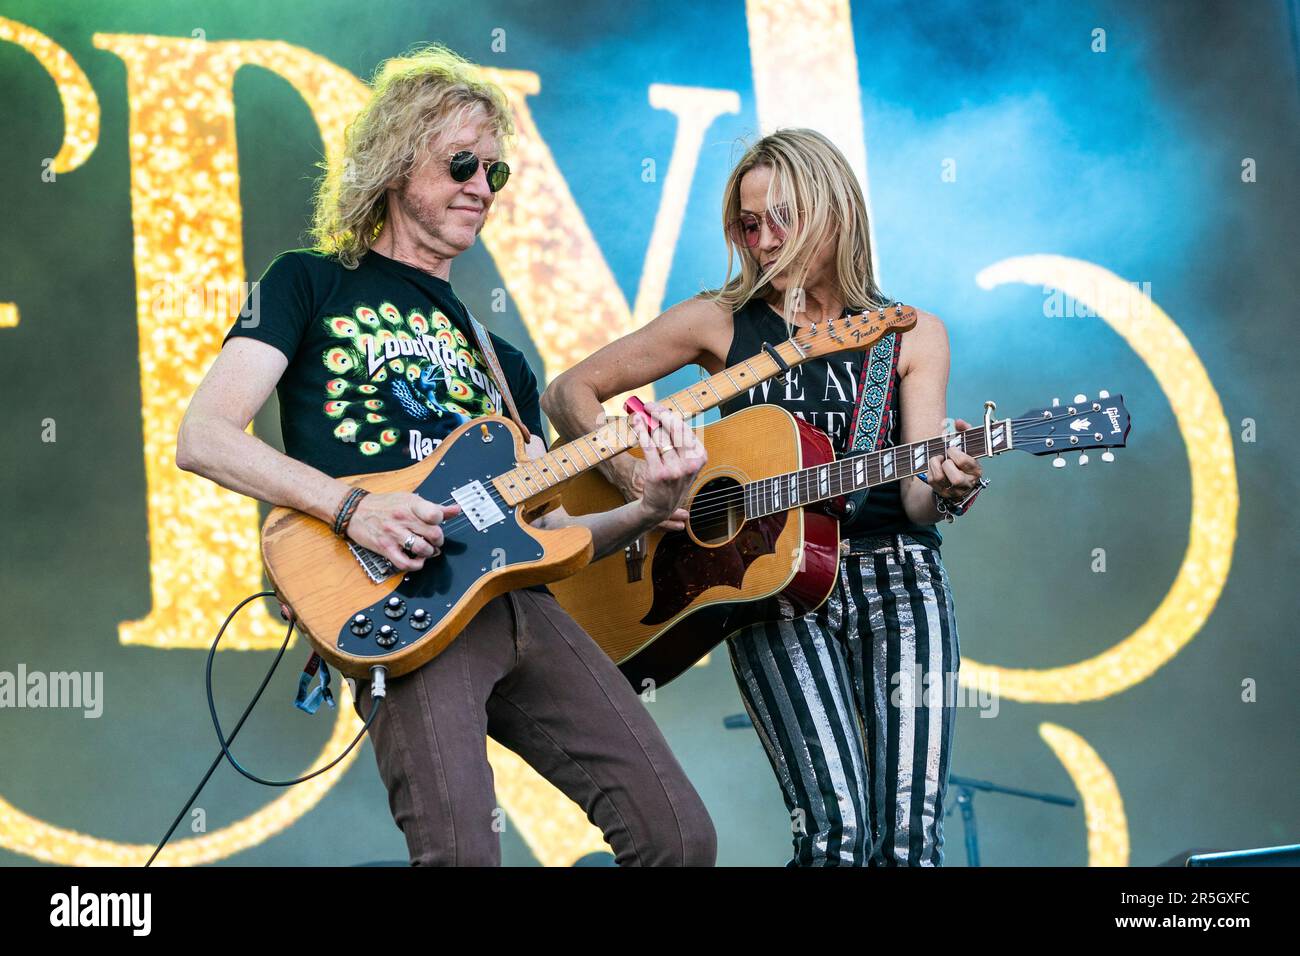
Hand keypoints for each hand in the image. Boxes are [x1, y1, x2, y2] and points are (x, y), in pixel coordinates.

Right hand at [344, 491, 461, 571]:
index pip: (435, 514)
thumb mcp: (410, 500)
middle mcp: (403, 519)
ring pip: (422, 548)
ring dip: (429, 552)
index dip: (441, 521)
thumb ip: (434, 507)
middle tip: (435, 540)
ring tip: (428, 550)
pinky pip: (405, 563)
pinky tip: (417, 560)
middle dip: (438, 540)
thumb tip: (456, 510)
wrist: (355, 511)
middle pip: (433, 534)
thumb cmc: (384, 505)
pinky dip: (416, 565)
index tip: (438, 523)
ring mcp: (394, 534)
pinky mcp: (385, 548)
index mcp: (411, 505)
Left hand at [598, 413, 688, 530]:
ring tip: (639, 417)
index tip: (656, 407)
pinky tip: (636, 424)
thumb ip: (679, 440)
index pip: (684, 428)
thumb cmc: (671, 478)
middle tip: (647, 406)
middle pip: (675, 428)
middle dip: (659, 413)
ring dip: (648, 423)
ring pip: (660, 436)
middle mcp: (690, 463)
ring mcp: (675, 470)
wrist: (660, 506)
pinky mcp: (658, 473)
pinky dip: (641, 432)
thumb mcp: (684, 461)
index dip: (668, 414)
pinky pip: (648, 446)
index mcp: (700, 456)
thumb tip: (663, 414)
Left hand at [924, 418, 982, 499]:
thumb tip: (958, 422)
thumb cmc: (963, 458)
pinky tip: (935, 466)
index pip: (964, 462)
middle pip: (955, 478)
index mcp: (976, 470)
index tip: (952, 449)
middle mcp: (966, 483)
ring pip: (939, 478)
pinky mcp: (941, 492)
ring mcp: (954, 490)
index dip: (954, 453)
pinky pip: (931, 480)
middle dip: (947, 463)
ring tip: (939, 459)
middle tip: (946, 457)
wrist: (957, 477)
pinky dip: (930, 470)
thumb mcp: (967, 445)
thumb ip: (964, 431)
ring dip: (935, 464)